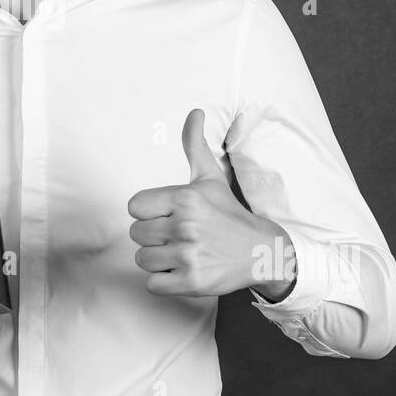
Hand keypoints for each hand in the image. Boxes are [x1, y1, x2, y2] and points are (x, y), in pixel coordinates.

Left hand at [127, 108, 294, 297]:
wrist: (260, 252)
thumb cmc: (228, 214)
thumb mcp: (210, 178)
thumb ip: (195, 145)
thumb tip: (195, 112)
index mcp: (186, 198)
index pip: (134, 207)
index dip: (148, 213)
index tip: (167, 215)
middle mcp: (186, 226)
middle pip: (137, 234)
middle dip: (154, 236)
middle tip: (178, 235)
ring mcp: (188, 256)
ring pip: (142, 259)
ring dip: (158, 259)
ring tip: (182, 252)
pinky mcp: (191, 282)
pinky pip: (152, 284)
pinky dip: (164, 281)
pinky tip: (183, 270)